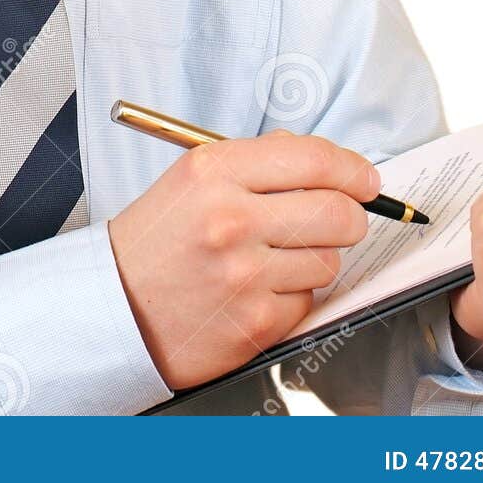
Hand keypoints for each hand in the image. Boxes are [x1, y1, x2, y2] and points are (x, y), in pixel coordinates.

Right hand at [107, 130, 380, 389]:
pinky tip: (260, 289)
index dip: (353, 169)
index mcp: (216, 171)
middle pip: (337, 212)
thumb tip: (329, 164)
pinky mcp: (253, 323)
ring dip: (316, 258)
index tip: (365, 180)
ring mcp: (243, 275)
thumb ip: (260, 162)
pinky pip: (306, 301)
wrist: (117, 306)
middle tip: (342, 218)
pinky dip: (293, 296)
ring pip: (328, 260)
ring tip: (277, 258)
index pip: (313, 159)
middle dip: (352, 215)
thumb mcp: (195, 177)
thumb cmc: (161, 239)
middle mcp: (230, 219)